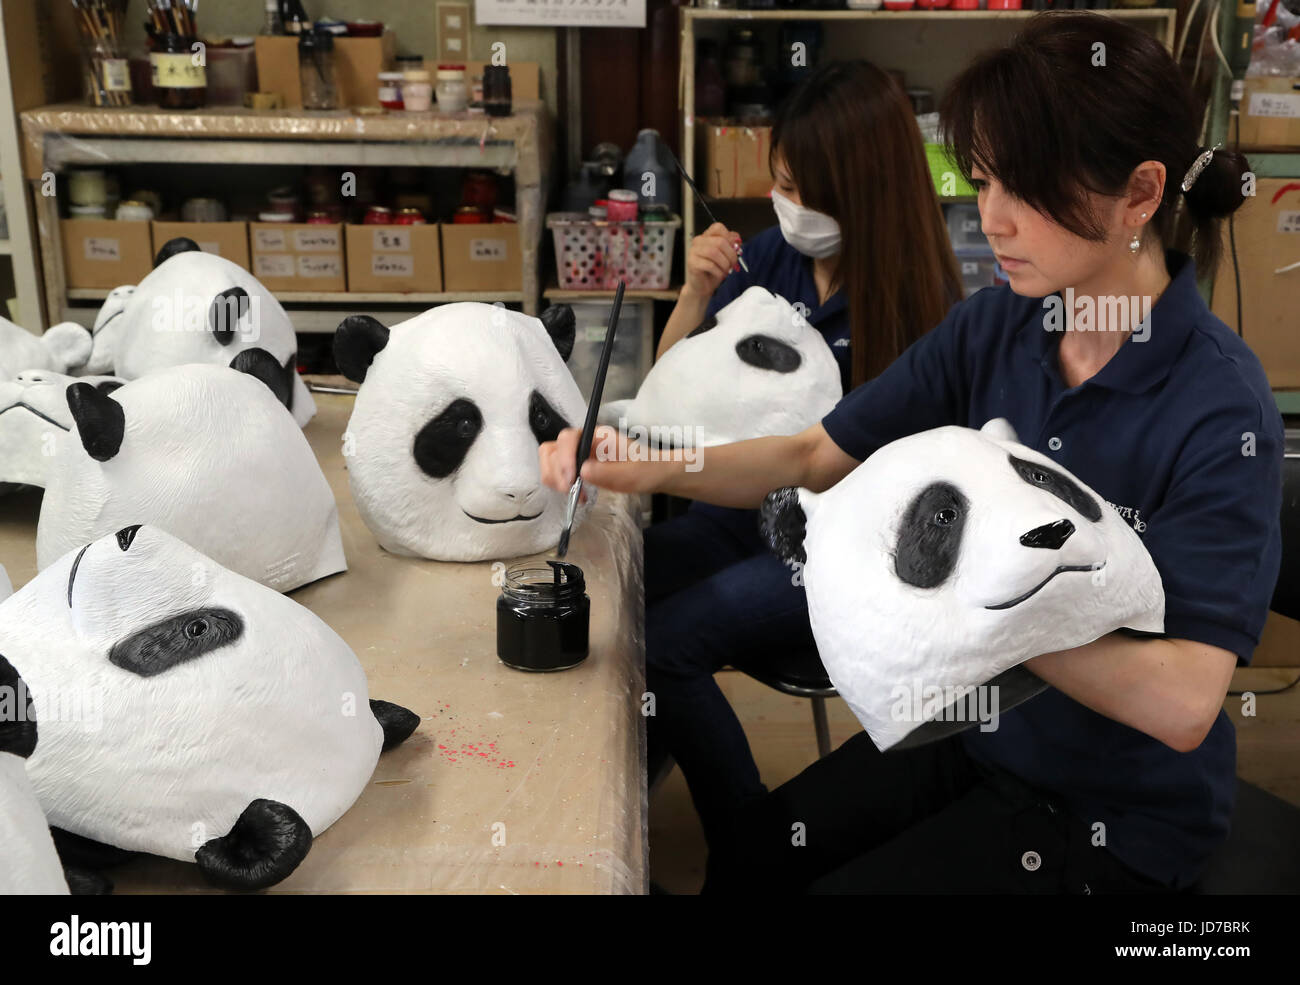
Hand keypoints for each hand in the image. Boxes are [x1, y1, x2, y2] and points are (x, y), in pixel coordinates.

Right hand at [538, 426, 660, 499]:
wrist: (652, 474)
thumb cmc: (646, 469)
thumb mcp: (633, 472)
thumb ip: (609, 471)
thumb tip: (583, 471)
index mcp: (597, 436)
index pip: (568, 438)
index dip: (565, 457)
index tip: (571, 478)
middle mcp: (584, 442)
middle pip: (553, 449)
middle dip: (556, 471)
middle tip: (570, 490)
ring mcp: (578, 455)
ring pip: (550, 461)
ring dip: (555, 479)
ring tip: (574, 494)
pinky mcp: (576, 468)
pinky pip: (558, 474)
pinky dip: (561, 486)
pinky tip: (578, 495)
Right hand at [683, 222, 741, 298]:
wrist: (702, 287)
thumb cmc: (714, 271)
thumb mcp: (725, 256)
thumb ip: (731, 245)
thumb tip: (737, 240)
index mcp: (706, 236)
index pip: (718, 227)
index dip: (729, 237)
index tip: (733, 249)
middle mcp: (698, 241)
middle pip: (719, 241)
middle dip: (731, 255)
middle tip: (733, 264)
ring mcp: (693, 252)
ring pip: (714, 252)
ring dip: (725, 264)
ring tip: (726, 270)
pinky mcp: (692, 263)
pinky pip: (709, 265)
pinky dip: (719, 272)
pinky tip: (719, 275)